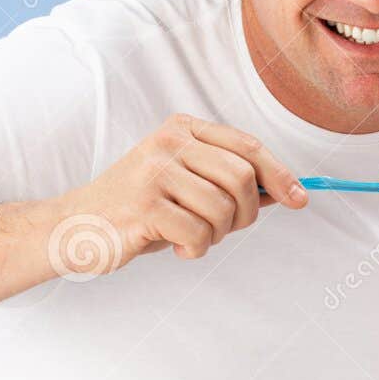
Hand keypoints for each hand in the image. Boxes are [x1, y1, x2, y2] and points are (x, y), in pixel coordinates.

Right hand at [63, 114, 307, 267]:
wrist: (78, 227)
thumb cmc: (141, 209)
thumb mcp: (186, 186)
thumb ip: (229, 183)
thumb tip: (284, 190)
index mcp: (183, 129)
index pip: (248, 146)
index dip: (281, 175)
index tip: (300, 200)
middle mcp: (169, 142)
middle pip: (242, 178)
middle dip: (244, 215)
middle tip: (223, 230)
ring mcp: (154, 171)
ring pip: (222, 210)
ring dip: (217, 235)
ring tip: (192, 236)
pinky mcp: (144, 205)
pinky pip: (199, 234)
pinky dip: (196, 250)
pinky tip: (175, 246)